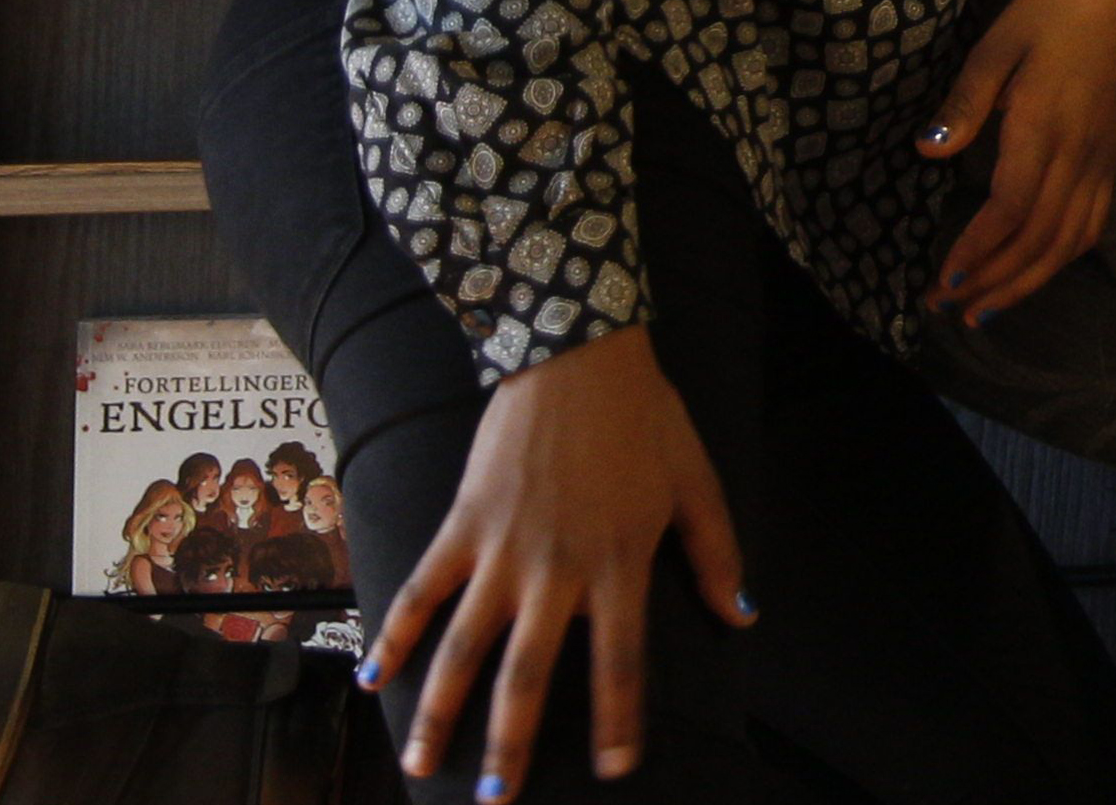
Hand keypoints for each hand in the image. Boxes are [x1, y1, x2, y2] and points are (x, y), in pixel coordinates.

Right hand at [359, 324, 746, 791]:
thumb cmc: (646, 419)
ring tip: (423, 766)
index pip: (622, 663)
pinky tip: (373, 678)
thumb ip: (717, 554)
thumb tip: (742, 615)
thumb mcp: (697, 483)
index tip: (617, 770)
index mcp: (622, 563)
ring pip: (464, 647)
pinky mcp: (462, 524)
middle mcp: (559, 569)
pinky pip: (422, 589)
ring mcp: (504, 549)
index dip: (621, 722)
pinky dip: (395, 634)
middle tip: (496, 802)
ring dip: (440, 712)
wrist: (578, 355)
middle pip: (530, 675)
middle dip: (511, 745)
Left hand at [918, 0, 1115, 323]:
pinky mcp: (1110, 157)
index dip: (978, 251)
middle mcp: (1079, 151)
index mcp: (1045, 123)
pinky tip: (1034, 272)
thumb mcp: (996, 44)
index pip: (1012, 206)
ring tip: (985, 311)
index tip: (944, 280)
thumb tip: (929, 151)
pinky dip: (1061, 258)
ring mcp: (1100, 157)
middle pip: (1039, 237)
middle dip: (994, 282)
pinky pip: (1092, 223)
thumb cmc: (1050, 10)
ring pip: (1069, 240)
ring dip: (1027, 282)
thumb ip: (966, 102)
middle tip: (948, 309)